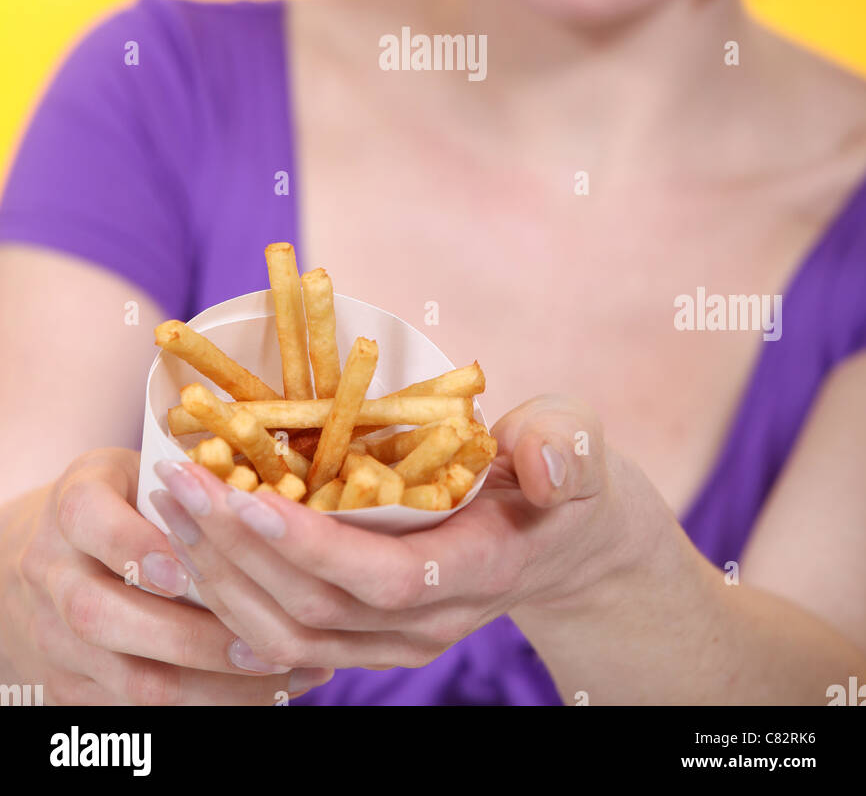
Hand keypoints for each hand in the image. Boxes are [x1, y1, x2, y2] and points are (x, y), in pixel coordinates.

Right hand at [0, 448, 333, 703]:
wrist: (60, 556)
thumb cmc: (129, 503)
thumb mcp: (149, 475)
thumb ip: (190, 493)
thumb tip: (266, 515)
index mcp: (73, 505)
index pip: (88, 518)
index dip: (134, 546)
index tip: (187, 569)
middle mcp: (50, 572)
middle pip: (98, 615)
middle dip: (185, 636)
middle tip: (259, 644)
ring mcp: (52, 637)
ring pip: (123, 677)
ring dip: (207, 685)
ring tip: (277, 672)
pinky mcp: (68, 686)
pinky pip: (133, 710)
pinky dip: (201, 706)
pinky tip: (257, 692)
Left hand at [150, 395, 635, 671]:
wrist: (563, 539)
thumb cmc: (564, 473)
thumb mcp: (577, 446)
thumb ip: (565, 450)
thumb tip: (547, 465)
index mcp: (476, 571)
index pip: (380, 578)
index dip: (310, 545)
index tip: (248, 494)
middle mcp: (427, 621)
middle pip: (315, 611)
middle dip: (238, 550)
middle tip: (181, 482)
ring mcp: (392, 637)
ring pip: (288, 634)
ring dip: (221, 574)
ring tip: (173, 504)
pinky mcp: (364, 632)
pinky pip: (285, 634)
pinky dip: (232, 594)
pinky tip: (193, 548)